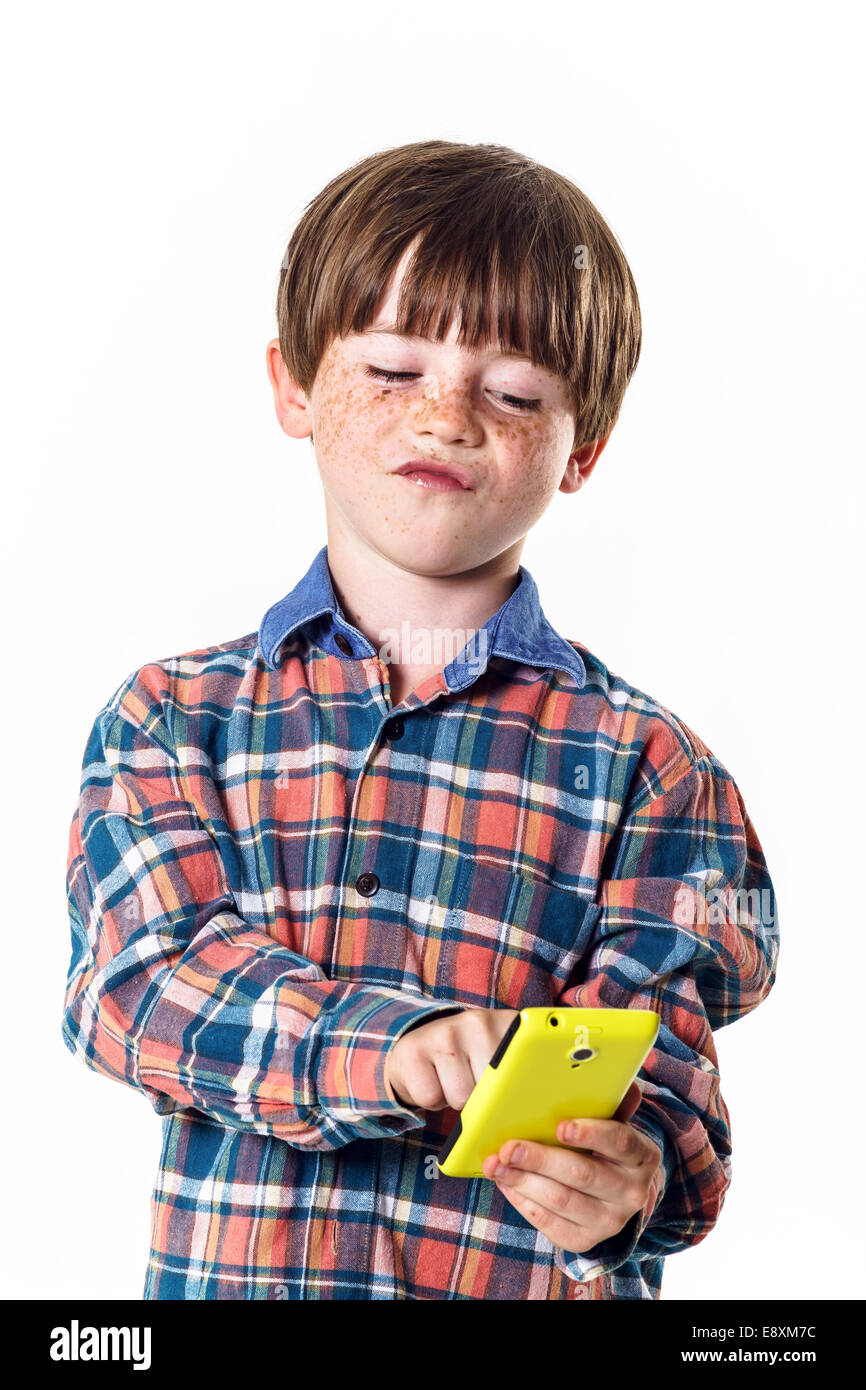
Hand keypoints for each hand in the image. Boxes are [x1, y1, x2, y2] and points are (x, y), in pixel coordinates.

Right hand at [385, 1007, 518, 1110]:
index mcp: (508, 1024)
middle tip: (473, 1082)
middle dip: (481, 1098)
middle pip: (491, 1090)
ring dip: (454, 1099)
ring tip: (452, 1081)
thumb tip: (535, 1105)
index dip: (519, 1089)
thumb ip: (522, 1073)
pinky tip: (433, 1080)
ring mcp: (446, 1031)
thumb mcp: (500, 1059)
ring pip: (460, 1097)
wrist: (418, 1047)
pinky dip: (432, 1099)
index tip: (519, 1096)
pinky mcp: (414, 1048)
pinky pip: (430, 1098)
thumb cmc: (468, 1062)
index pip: (527, 1067)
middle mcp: (479, 1022)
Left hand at [480, 1081, 661, 1253]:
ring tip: (496, 1165)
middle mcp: (631, 1193)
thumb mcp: (612, 1126)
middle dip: (540, 1159)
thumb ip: (609, 1104)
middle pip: (582, 1174)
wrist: (614, 1196)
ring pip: (561, 1200)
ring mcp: (609, 1221)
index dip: (591, 1133)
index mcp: (642, 1157)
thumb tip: (602, 1074)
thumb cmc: (605, 1149)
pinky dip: (522, 1201)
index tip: (561, 1126)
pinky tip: (506, 1182)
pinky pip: (548, 1222)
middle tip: (509, 1147)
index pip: (620, 1141)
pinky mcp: (584, 1240)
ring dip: (523, 1181)